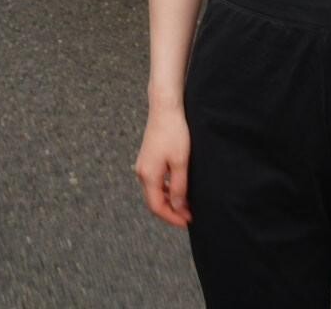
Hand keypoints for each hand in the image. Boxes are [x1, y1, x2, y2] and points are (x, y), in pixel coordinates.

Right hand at [135, 103, 192, 226]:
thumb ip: (179, 187)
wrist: (165, 108)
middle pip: (154, 201)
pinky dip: (166, 189)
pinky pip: (155, 181)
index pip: (157, 207)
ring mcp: (143, 165)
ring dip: (169, 200)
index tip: (188, 222)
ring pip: (154, 191)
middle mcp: (141, 173)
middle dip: (171, 211)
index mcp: (148, 176)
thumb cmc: (174, 132)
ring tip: (186, 204)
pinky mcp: (147, 159)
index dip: (172, 217)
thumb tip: (178, 207)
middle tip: (189, 216)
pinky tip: (178, 187)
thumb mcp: (181, 162)